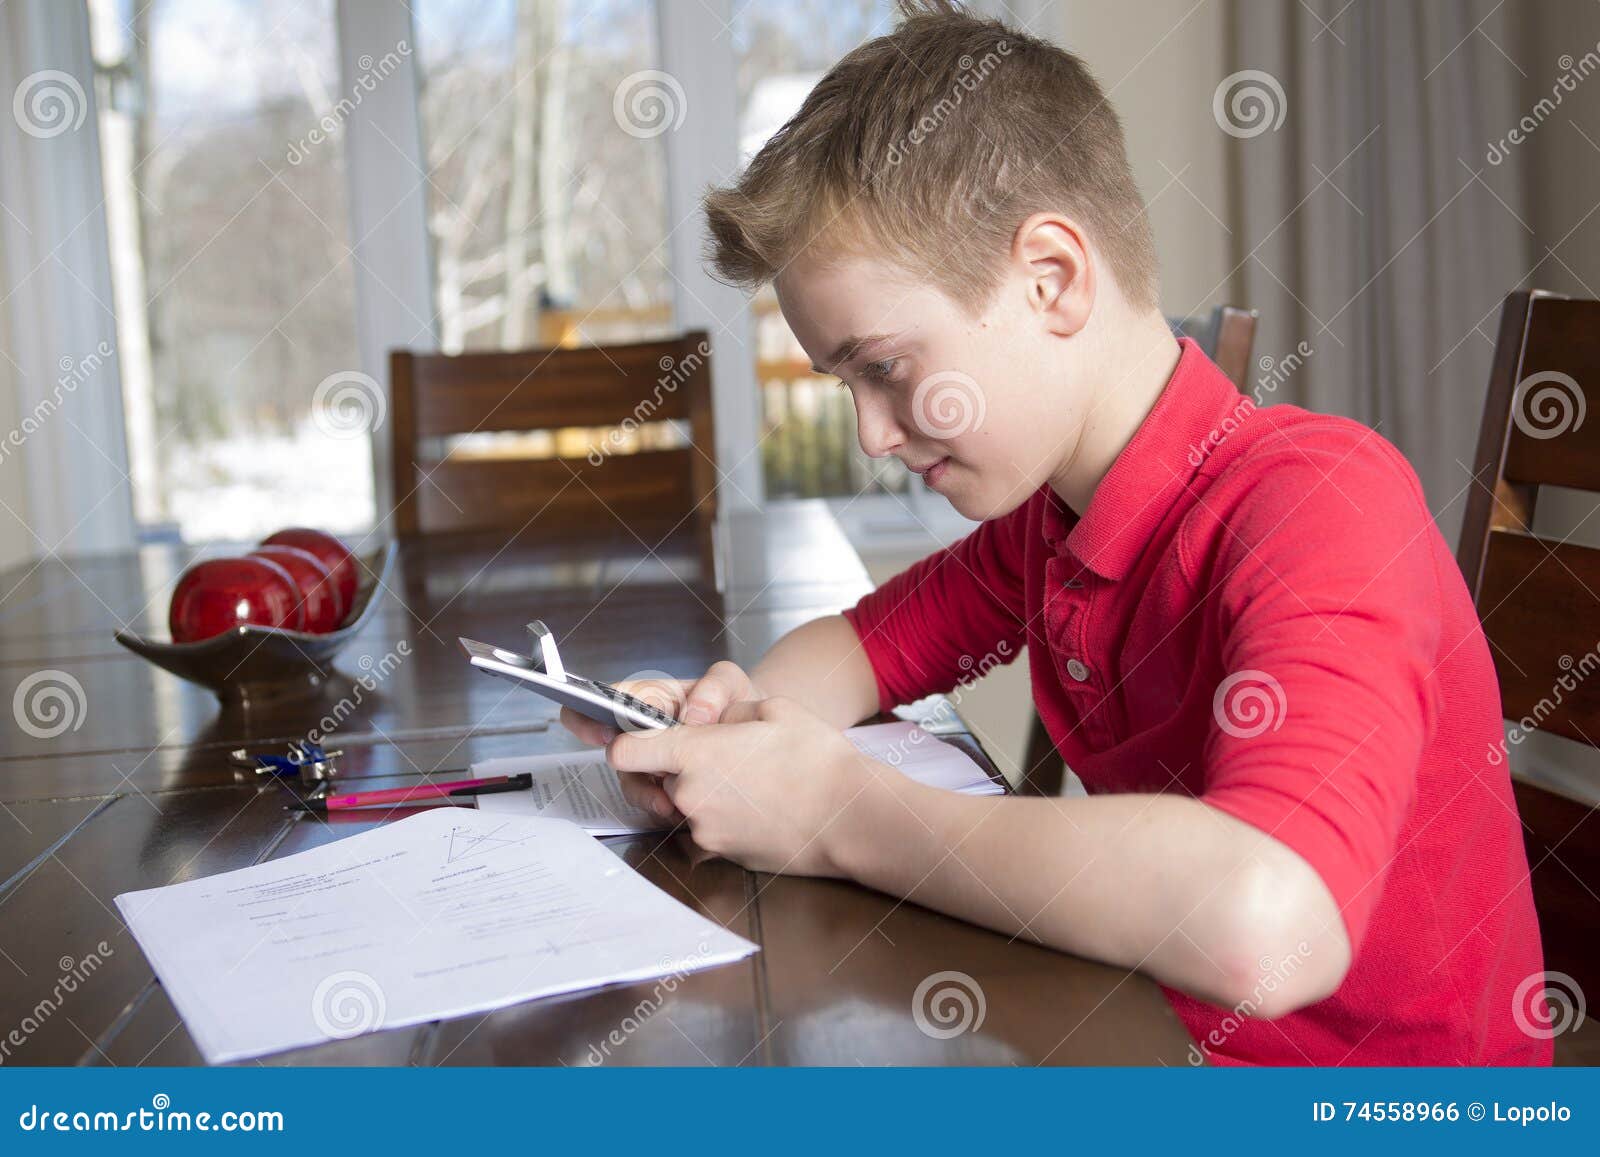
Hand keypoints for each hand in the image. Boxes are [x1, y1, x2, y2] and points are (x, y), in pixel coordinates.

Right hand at [558, 661, 764, 821]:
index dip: (590, 713)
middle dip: (624, 765)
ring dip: (644, 793)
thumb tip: (693, 715)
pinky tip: (678, 812)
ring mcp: (655, 759)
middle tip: (646, 775)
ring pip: (632, 779)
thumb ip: (714, 687)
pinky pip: (652, 798)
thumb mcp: (731, 682)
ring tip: (668, 803)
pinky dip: (661, 807)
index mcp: (654, 698)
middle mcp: (647, 731)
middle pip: (616, 747)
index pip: (608, 699)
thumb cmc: (738, 701)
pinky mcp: (668, 785)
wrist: (761, 732)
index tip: (600, 730)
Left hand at [604, 696, 868, 875]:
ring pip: (685, 804)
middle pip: (658, 778)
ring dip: (702, 791)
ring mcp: (705, 830)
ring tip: (749, 780)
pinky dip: (723, 815)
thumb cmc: (819, 761)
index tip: (639, 738)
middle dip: (677, 766)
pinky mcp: (723, 853)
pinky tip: (758, 804)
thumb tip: (707, 721)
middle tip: (721, 754)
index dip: (627, 742)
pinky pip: (708, 827)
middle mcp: (690, 796)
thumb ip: (725, 711)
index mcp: (695, 754)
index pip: (625, 751)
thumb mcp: (773, 708)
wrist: (853, 818)